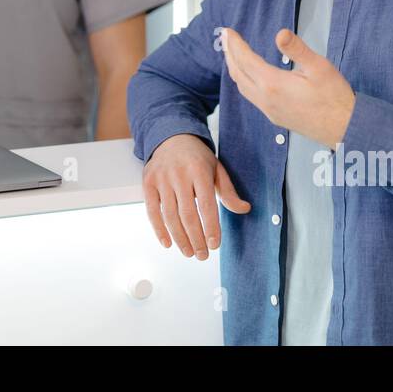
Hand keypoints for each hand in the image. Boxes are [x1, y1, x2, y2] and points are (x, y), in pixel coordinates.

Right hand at [143, 134, 250, 259]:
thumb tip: (245, 209)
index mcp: (199, 171)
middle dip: (196, 238)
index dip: (211, 227)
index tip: (215, 245)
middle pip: (187, 214)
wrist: (171, 136)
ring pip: (170, 216)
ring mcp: (161, 178)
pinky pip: (152, 211)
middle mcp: (179, 174)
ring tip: (189, 252)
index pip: (207, 205)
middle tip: (202, 255)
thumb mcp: (216, 169)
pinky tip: (168, 243)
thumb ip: (228, 191)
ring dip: (180, 238)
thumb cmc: (197, 157)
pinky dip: (159, 229)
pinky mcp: (148, 182)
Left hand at [221, 26, 355, 148]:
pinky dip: (243, 81)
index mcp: (273, 84)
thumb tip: (280, 33)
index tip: (228, 31)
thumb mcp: (319, 67)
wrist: (344, 128)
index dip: (235, 44)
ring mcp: (269, 110)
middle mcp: (266, 99)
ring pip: (242, 87)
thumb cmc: (335, 98)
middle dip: (230, 54)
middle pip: (238, 73)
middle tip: (224, 37)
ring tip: (232, 53)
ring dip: (235, 68)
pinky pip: (251, 97)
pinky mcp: (275, 117)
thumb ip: (297, 49)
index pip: (246, 60)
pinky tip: (248, 76)